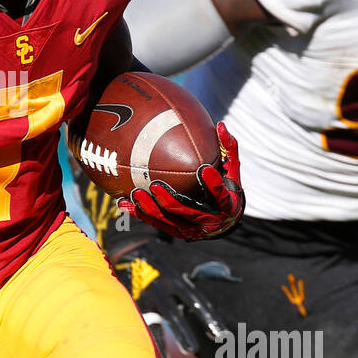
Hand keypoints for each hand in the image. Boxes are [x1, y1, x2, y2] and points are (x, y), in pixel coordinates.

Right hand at [113, 240, 233, 357]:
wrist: (129, 245)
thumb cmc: (166, 256)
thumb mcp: (187, 258)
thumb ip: (210, 267)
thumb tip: (231, 275)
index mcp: (178, 279)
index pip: (197, 301)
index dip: (209, 319)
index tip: (223, 337)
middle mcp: (161, 289)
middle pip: (172, 314)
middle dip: (181, 332)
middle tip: (192, 350)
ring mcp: (144, 296)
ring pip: (152, 322)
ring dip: (160, 342)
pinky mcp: (130, 302)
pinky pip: (139, 323)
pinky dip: (146, 340)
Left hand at [118, 122, 243, 240]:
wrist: (223, 221)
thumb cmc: (228, 188)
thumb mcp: (232, 170)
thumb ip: (229, 149)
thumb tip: (221, 125)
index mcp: (226, 206)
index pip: (220, 195)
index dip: (212, 184)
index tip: (203, 169)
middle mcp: (209, 221)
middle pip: (188, 212)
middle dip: (171, 201)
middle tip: (155, 185)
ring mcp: (192, 229)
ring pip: (169, 221)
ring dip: (151, 208)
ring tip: (136, 194)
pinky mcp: (177, 232)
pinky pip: (157, 223)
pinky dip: (140, 214)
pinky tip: (125, 203)